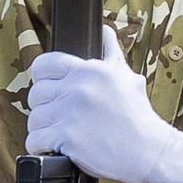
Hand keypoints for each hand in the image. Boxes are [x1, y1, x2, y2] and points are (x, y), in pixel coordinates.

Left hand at [25, 35, 182, 182]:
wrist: (148, 151)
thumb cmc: (137, 116)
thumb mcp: (126, 77)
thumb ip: (110, 52)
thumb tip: (106, 32)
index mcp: (89, 71)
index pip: (44, 65)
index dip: (42, 79)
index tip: (50, 90)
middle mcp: (78, 88)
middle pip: (36, 94)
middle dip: (45, 107)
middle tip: (61, 117)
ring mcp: (70, 113)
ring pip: (34, 118)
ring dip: (44, 129)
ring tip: (62, 134)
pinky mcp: (66, 137)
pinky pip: (35, 140)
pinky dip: (42, 147)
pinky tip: (58, 147)